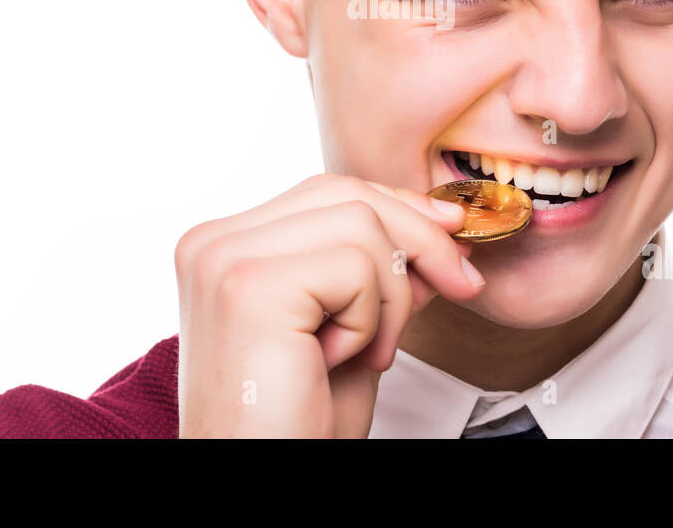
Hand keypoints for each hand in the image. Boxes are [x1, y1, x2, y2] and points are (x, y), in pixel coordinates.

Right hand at [174, 173, 484, 437]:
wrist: (255, 480)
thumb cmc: (291, 426)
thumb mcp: (352, 333)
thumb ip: (382, 276)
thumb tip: (438, 229)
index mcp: (224, 246)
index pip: (327, 191)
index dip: (399, 208)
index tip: (452, 230)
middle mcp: (212, 242)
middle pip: (346, 193)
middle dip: (418, 238)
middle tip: (460, 284)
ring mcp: (223, 259)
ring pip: (360, 223)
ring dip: (389, 296)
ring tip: (362, 352)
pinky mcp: (248, 286)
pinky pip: (355, 267)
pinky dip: (369, 319)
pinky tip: (334, 361)